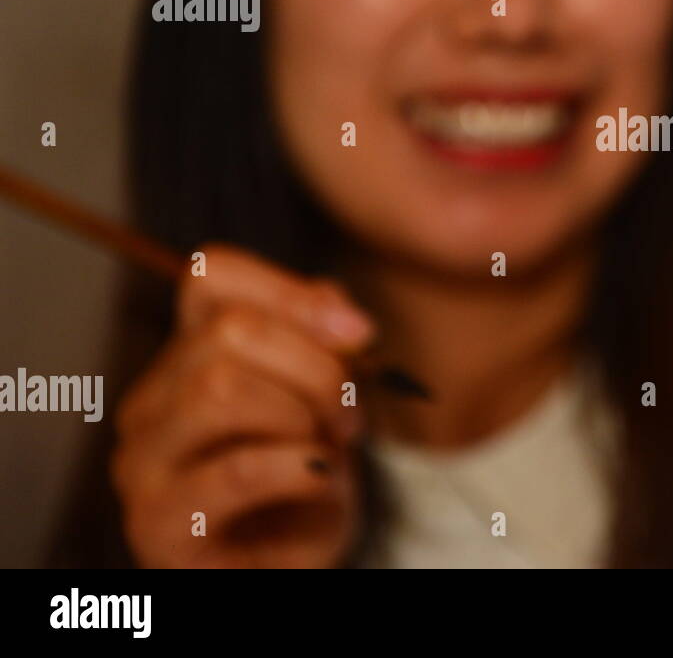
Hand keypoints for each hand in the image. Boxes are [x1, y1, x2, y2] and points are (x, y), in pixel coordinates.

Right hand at [111, 244, 374, 567]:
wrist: (289, 565)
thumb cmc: (306, 478)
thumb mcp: (330, 396)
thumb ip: (327, 339)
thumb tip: (340, 309)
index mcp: (188, 355)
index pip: (211, 275)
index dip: (290, 290)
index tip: (359, 334)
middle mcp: (152, 399)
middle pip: (228, 330)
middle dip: (318, 367)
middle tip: (352, 416)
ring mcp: (144, 461)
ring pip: (218, 388)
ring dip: (302, 414)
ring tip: (330, 447)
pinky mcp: (158, 523)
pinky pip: (234, 470)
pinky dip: (297, 466)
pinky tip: (321, 475)